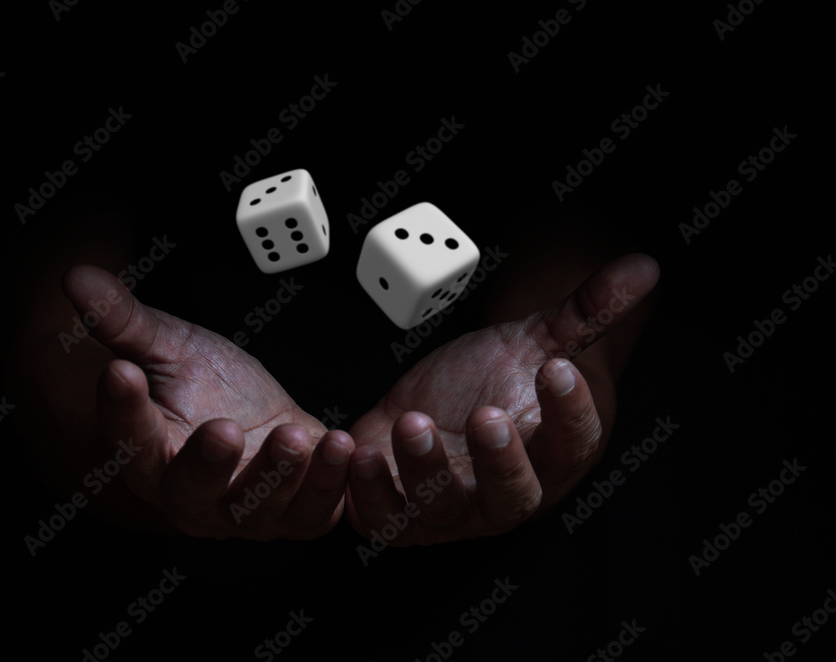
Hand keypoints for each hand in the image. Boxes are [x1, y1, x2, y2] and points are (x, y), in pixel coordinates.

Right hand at [62, 265, 353, 539]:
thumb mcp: (173, 346)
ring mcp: (245, 512)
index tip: (121, 372)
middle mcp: (192, 496)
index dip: (123, 410)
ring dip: (277, 474)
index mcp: (151, 455)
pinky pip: (311, 512)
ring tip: (292, 435)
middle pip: (190, 493)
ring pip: (255, 509)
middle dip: (207, 466)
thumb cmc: (212, 388)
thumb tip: (76, 277)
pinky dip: (330, 483)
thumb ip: (126, 320)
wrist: (267, 416)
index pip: (129, 439)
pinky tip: (338, 444)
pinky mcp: (296, 514)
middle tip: (222, 431)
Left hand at [345, 254, 658, 544]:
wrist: (442, 408)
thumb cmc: (494, 383)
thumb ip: (585, 311)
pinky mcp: (396, 510)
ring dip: (425, 470)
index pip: (571, 444)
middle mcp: (502, 492)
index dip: (569, 413)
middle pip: (512, 495)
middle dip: (499, 461)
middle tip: (488, 417)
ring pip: (442, 508)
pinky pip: (382, 517)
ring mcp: (448, 507)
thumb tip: (643, 266)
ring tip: (412, 424)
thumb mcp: (535, 341)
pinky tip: (355, 450)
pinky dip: (365, 490)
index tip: (557, 369)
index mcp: (547, 454)